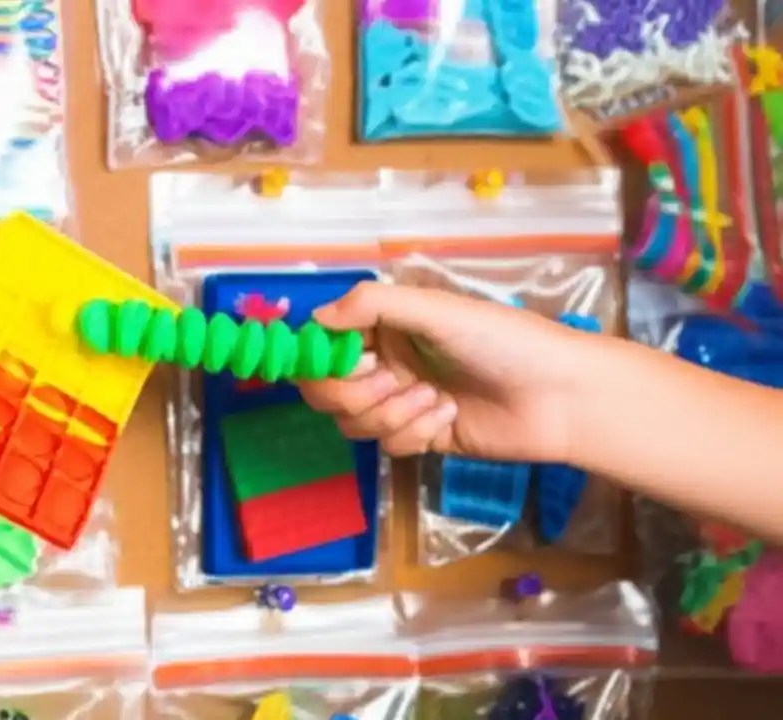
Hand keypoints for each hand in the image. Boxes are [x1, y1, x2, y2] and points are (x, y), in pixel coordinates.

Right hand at [298, 282, 598, 461]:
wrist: (562, 396)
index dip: (324, 359)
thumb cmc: (505, 341)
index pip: (325, 346)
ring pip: (355, 422)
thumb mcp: (439, 310)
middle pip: (328, 391)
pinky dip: (414, 433)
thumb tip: (316, 318)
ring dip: (390, 414)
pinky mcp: (421, 437)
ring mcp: (402, 402)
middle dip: (356, 392)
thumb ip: (374, 305)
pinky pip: (388, 445)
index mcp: (387, 326)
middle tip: (393, 381)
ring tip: (434, 400)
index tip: (348, 361)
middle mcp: (387, 362)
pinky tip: (449, 418)